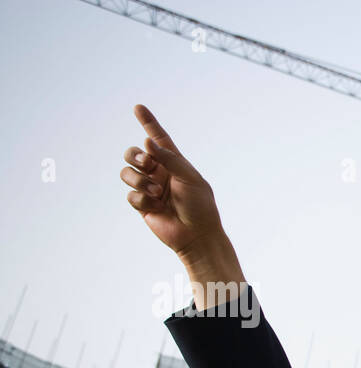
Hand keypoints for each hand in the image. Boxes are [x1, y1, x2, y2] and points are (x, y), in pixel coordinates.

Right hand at [121, 104, 225, 261]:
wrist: (197, 235)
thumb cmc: (200, 206)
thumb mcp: (190, 178)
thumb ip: (170, 159)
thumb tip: (148, 142)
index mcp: (174, 163)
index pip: (159, 139)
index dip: (148, 123)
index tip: (138, 107)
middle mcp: (159, 173)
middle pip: (134, 153)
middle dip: (135, 155)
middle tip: (147, 163)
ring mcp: (149, 188)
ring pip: (127, 173)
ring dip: (139, 180)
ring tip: (157, 192)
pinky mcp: (142, 205)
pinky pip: (130, 195)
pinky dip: (141, 199)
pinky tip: (156, 206)